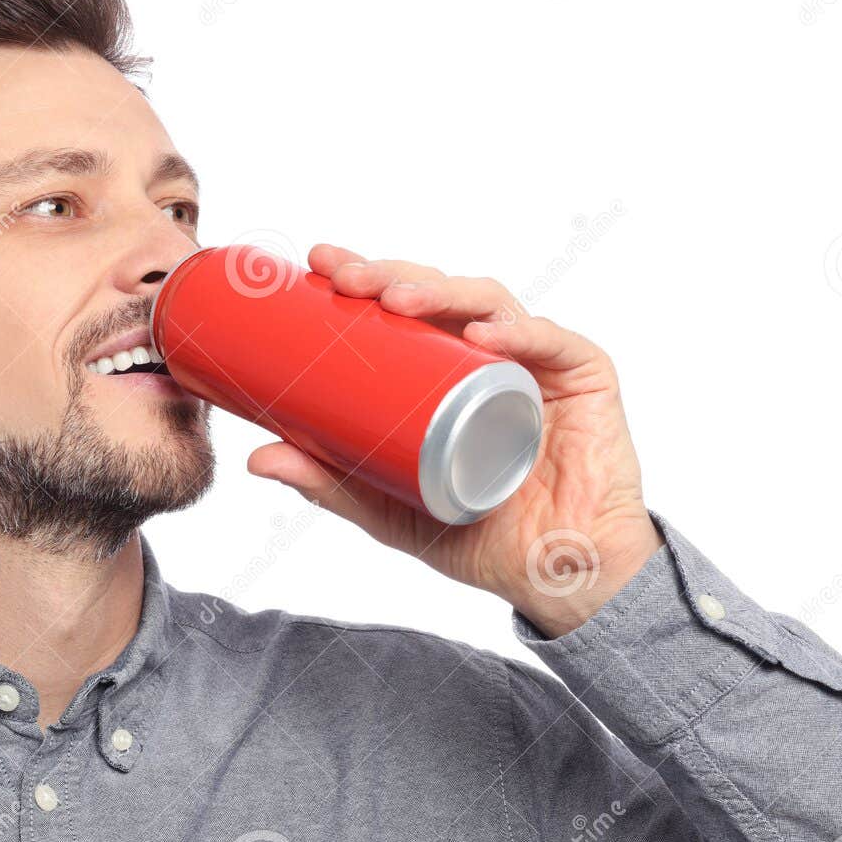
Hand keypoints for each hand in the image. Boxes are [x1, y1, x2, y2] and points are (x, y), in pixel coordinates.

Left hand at [245, 243, 664, 637]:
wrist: (554, 577)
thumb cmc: (476, 534)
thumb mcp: (386, 508)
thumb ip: (329, 483)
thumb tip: (256, 458)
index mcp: (442, 369)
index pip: (400, 308)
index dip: (364, 276)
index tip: (317, 264)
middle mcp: (487, 353)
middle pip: (437, 295)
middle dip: (389, 275)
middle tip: (345, 276)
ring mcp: (535, 361)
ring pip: (487, 302)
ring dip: (440, 292)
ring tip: (396, 300)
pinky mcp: (585, 377)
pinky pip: (553, 343)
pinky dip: (519, 330)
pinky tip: (482, 335)